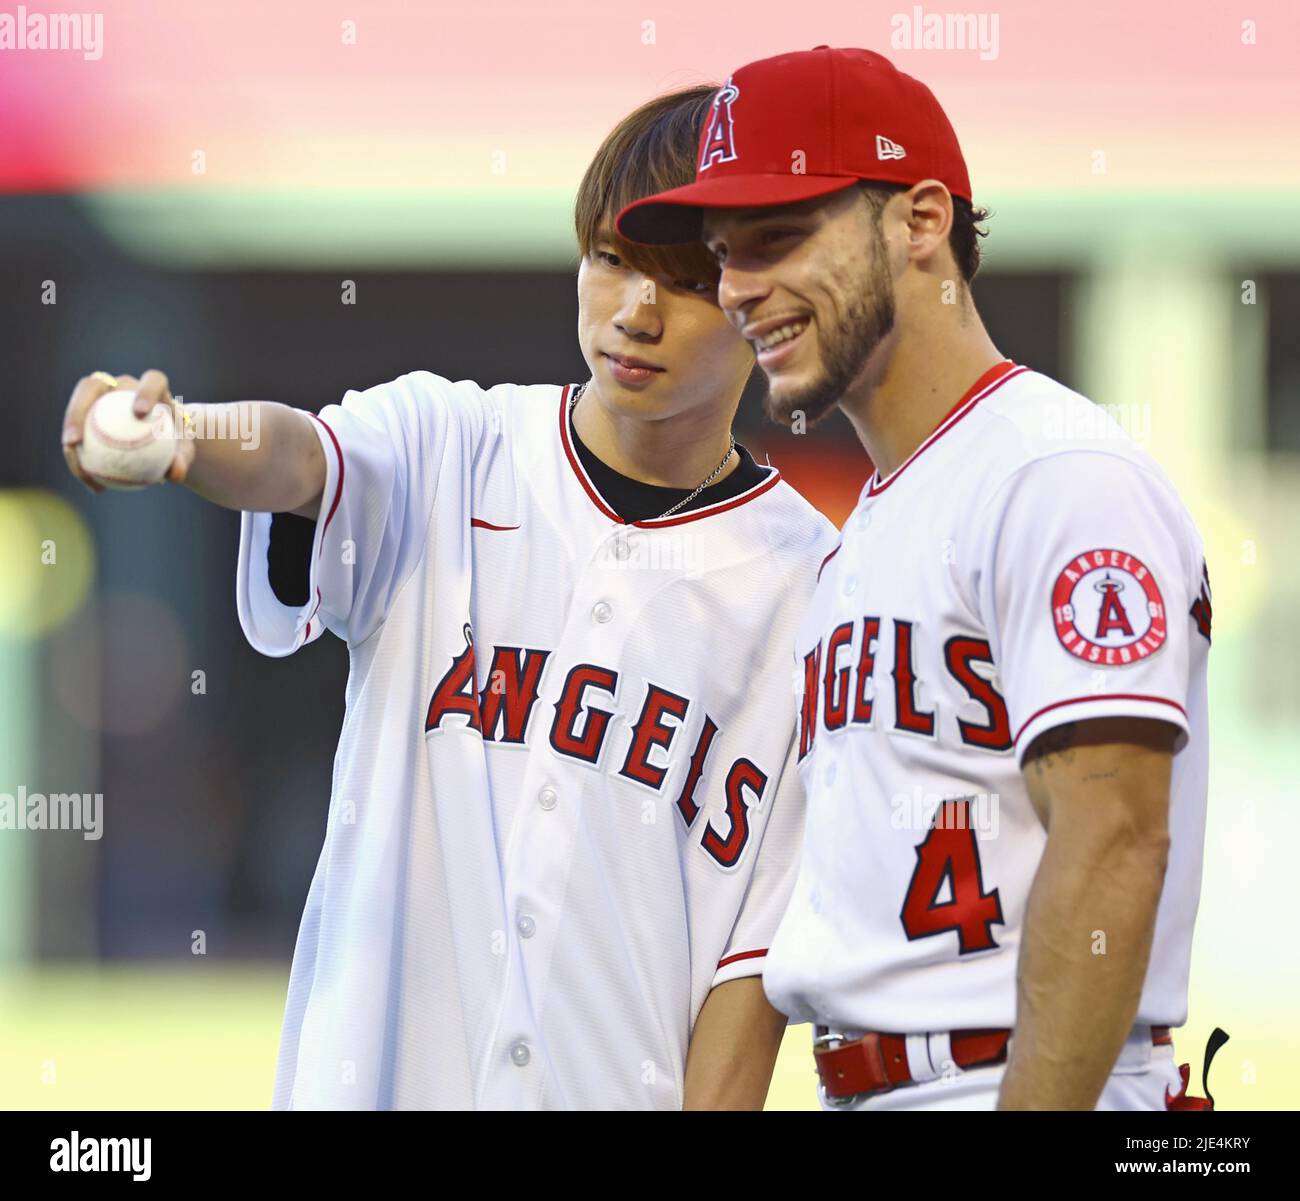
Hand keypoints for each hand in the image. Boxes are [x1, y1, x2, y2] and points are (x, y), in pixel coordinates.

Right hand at [61, 369, 196, 492]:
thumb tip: (175, 474)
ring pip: (76, 407)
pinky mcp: (87, 411)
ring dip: (69, 433)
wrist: (162, 441)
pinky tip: (90, 482)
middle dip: (80, 408)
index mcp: (153, 387)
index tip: (140, 412)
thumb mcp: (184, 453)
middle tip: (79, 439)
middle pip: (92, 386)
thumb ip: (183, 459)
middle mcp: (122, 385)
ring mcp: (100, 395)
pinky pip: (76, 432)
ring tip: (77, 464)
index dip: (146, 391)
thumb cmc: (176, 443)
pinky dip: (80, 457)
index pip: (152, 381)